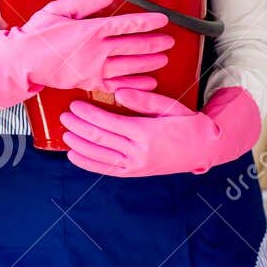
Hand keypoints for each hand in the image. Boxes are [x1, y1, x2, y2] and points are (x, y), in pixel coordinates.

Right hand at [0, 0, 174, 111]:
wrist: (23, 61)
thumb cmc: (38, 34)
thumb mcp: (59, 9)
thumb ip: (86, 3)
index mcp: (91, 30)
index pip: (127, 24)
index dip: (148, 21)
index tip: (163, 19)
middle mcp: (96, 51)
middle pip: (133, 46)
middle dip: (155, 42)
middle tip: (169, 40)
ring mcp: (94, 69)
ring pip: (129, 66)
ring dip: (149, 62)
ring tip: (163, 58)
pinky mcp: (89, 83)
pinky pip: (118, 85)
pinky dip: (135, 85)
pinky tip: (149, 83)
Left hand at [59, 86, 261, 177]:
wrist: (203, 149)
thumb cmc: (187, 123)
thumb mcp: (168, 106)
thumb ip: (143, 99)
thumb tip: (118, 93)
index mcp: (146, 132)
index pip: (109, 123)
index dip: (89, 114)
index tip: (75, 104)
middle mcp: (138, 151)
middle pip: (100, 139)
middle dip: (79, 127)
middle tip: (64, 116)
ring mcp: (136, 165)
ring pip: (100, 155)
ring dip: (79, 144)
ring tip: (65, 133)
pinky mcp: (135, 173)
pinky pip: (107, 169)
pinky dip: (88, 163)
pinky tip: (74, 155)